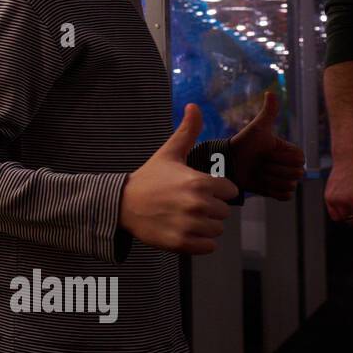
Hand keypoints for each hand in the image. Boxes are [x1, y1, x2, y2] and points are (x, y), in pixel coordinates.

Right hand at [120, 103, 239, 254]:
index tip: (201, 190)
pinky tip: (185, 230)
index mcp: (199, 182)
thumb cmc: (149, 178)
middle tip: (190, 204)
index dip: (218, 190)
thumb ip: (188, 130)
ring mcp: (189, 225)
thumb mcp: (169, 153)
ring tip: (186, 218)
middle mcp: (197, 205)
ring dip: (206, 226)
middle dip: (211, 209)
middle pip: (224, 212)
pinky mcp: (181, 243)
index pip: (230, 191)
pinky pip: (208, 247)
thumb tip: (194, 105)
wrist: (122, 204)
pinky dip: (200, 242)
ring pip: (217, 231)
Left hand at [230, 91, 305, 200]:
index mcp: (289, 151)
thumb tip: (271, 92)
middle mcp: (289, 165)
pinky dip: (273, 191)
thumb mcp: (257, 128)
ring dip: (271, 180)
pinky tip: (261, 183)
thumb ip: (268, 112)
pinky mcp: (277, 192)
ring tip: (258, 172)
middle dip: (275, 169)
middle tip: (260, 163)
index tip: (267, 152)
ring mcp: (283, 179)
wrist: (229, 163)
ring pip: (290, 186)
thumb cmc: (244, 144)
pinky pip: (285, 196)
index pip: (299, 159)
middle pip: (296, 174)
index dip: (282, 158)